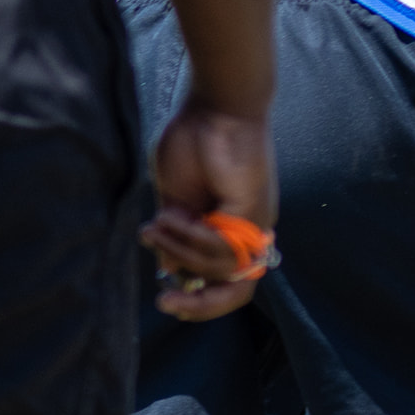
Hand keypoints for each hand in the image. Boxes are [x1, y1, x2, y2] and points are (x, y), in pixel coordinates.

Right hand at [143, 101, 274, 320]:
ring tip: (159, 223)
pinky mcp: (253, 214)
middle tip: (166, 302)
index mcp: (231, 231)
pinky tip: (172, 216)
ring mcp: (255, 225)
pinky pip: (223, 248)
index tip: (164, 298)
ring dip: (180, 252)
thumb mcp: (175, 199)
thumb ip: (176, 235)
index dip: (199, 301)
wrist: (213, 108)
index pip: (225, 283)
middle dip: (200, 305)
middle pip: (236, 292)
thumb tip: (169, 270)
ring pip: (220, 269)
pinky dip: (191, 238)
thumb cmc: (194, 143)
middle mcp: (249, 234)